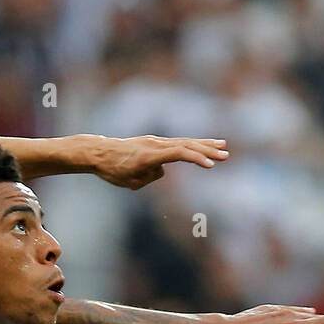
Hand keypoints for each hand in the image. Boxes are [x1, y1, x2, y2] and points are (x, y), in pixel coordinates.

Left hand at [92, 135, 229, 188]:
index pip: (178, 153)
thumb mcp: (131, 182)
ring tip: (222, 146)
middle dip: (206, 151)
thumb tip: (161, 170)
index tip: (210, 165)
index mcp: (150, 154)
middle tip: (225, 155)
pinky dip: (191, 145)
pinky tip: (202, 147)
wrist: (98, 152)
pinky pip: (176, 144)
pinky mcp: (155, 143)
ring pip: (184, 142)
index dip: (196, 158)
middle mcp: (155, 144)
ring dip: (203, 145)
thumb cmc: (112, 169)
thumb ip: (150, 177)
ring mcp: (155, 141)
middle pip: (186, 145)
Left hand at [212, 305, 323, 323]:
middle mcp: (290, 315)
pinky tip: (292, 312)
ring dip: (309, 314)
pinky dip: (294, 311)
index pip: (321, 322)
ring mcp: (278, 310)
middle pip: (312, 316)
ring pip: (298, 311)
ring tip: (315, 315)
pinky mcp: (267, 308)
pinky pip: (286, 308)